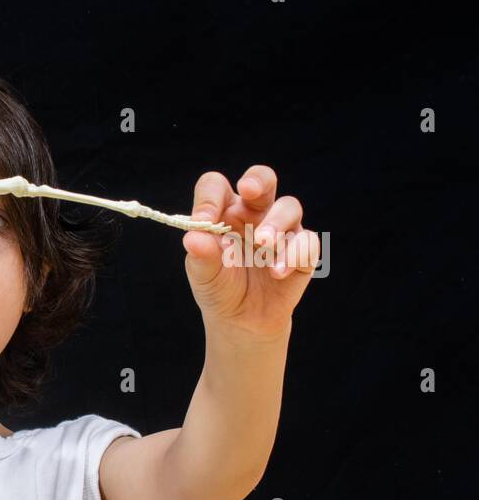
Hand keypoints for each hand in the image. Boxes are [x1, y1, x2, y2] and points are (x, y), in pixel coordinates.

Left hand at [181, 165, 320, 340]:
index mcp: (225, 211)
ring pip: (288, 206)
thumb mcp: (204, 275)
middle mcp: (255, 213)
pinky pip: (306, 241)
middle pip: (262, 179)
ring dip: (276, 223)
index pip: (216, 187)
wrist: (242, 320)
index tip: (202, 220)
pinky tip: (276, 272)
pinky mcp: (302, 250)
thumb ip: (200, 256)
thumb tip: (193, 238)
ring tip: (263, 243)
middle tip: (248, 190)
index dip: (209, 198)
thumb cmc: (220, 287)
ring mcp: (281, 228)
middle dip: (257, 180)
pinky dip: (293, 254)